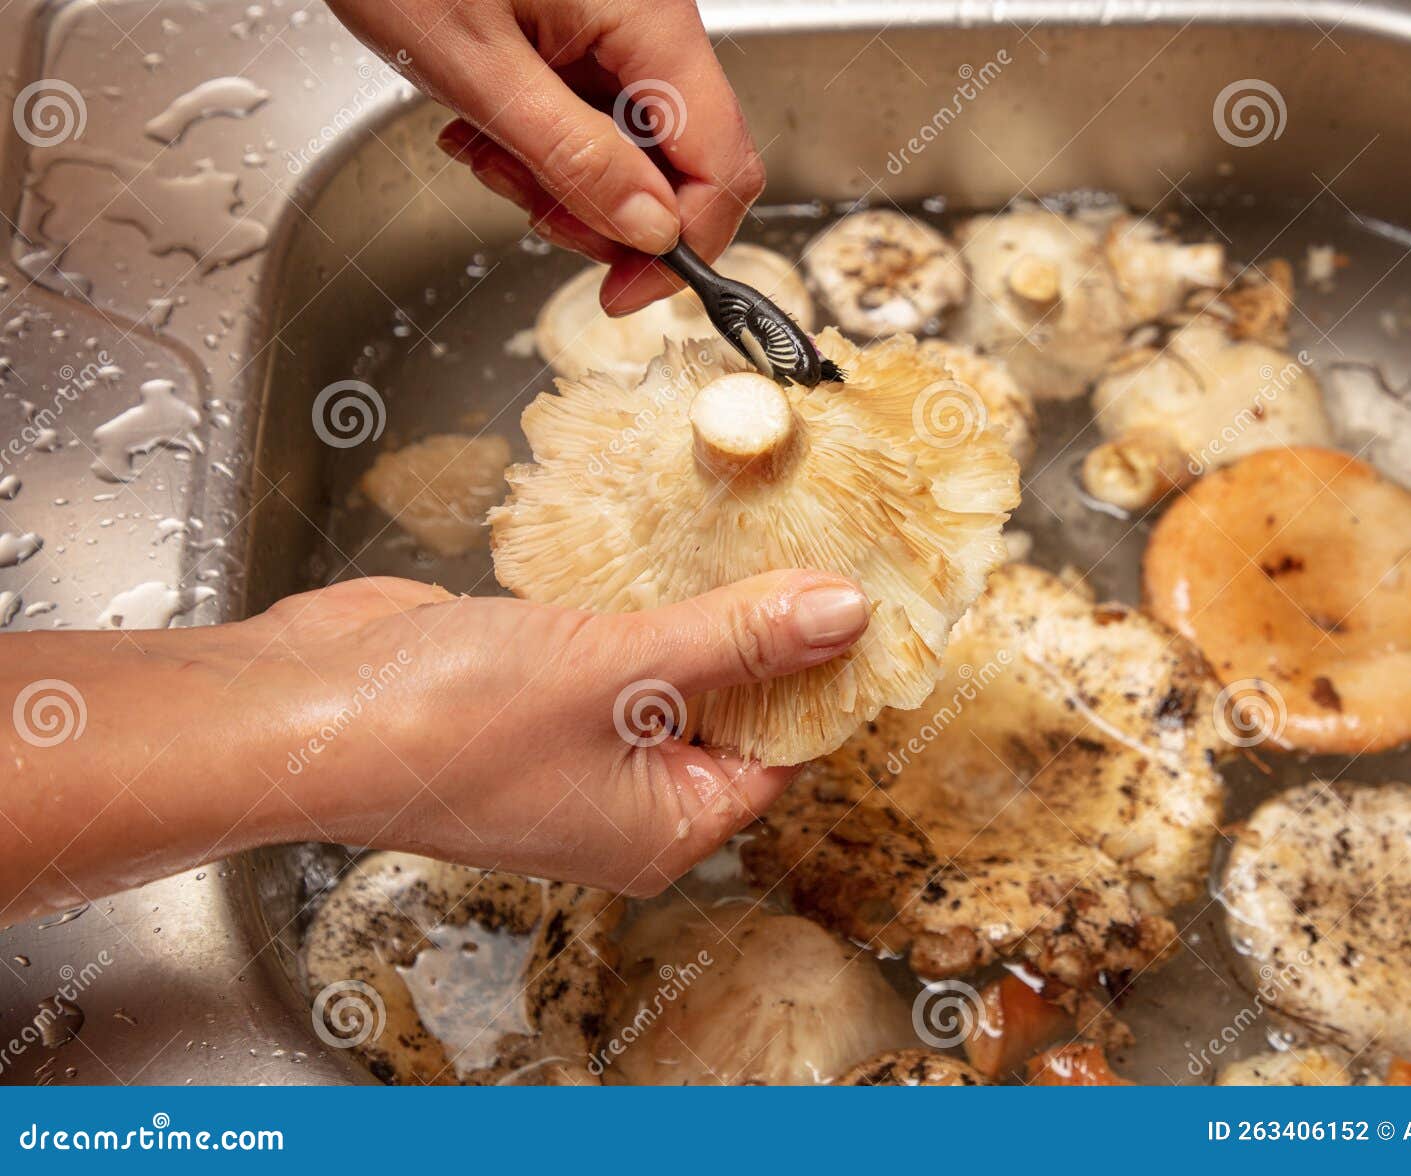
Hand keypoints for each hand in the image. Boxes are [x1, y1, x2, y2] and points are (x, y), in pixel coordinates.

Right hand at [0, 571, 867, 919]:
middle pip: (734, 710)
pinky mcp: (539, 691)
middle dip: (768, 634)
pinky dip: (644, 600)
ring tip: (763, 529)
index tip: (863, 601)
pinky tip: (671, 543)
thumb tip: (844, 616)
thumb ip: (737, 640)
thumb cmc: (446, 723)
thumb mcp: (620, 671)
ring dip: (706, 609)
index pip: (783, 756)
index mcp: (665, 827)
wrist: (300, 705)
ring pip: (675, 671)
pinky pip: (619, 646)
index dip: (824, 679)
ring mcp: (580, 746)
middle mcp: (628, 798)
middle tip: (820, 546)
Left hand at [324, 0, 765, 313]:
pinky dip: (543, 144)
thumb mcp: (481, 72)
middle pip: (680, 166)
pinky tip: (487, 127)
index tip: (623, 291)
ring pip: (629, 151)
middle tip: (532, 210)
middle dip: (606, 213)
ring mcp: (619, 29)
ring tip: (487, 151)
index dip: (684, 246)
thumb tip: (652, 233)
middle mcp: (650, 23)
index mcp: (650, 21)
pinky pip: (590, 117)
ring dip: (561, 181)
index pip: (723, 166)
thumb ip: (575, 158)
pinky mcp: (583, 35)